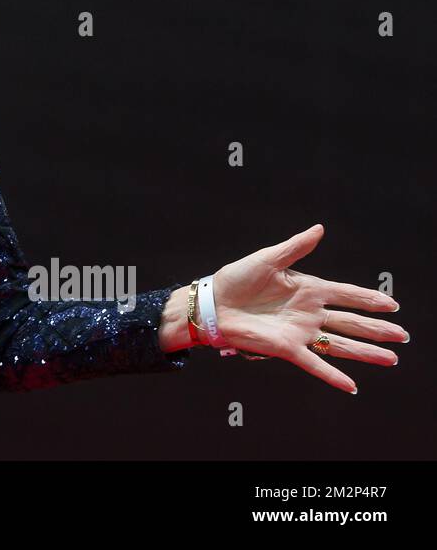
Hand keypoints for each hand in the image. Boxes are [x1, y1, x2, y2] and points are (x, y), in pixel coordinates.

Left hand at [209, 224, 405, 392]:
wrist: (213, 303)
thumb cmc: (237, 279)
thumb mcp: (267, 259)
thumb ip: (295, 247)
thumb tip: (320, 229)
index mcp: (308, 289)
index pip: (346, 294)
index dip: (369, 299)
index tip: (392, 304)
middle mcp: (310, 313)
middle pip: (351, 322)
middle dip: (378, 329)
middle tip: (403, 334)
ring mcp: (301, 332)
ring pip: (341, 344)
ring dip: (367, 352)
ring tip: (392, 358)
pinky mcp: (287, 348)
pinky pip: (315, 363)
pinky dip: (332, 375)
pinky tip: (352, 386)